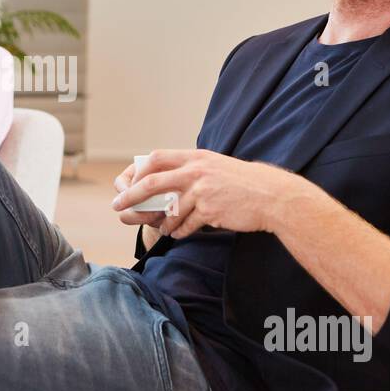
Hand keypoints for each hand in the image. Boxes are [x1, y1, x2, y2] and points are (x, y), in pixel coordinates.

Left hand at [111, 149, 296, 238]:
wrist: (271, 196)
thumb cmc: (242, 182)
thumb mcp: (215, 166)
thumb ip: (191, 170)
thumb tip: (165, 180)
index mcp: (195, 157)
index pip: (156, 157)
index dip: (138, 170)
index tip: (128, 182)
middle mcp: (196, 171)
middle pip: (152, 182)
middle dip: (130, 196)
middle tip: (118, 206)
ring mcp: (202, 191)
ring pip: (169, 210)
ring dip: (164, 222)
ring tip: (165, 228)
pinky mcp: (210, 210)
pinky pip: (186, 225)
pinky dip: (181, 231)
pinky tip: (181, 234)